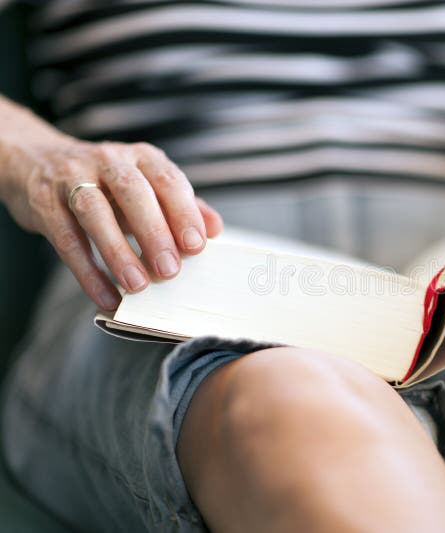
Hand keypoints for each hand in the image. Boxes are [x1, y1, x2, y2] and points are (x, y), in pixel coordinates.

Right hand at [1, 137, 222, 309]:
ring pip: (94, 212)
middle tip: (170, 270)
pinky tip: (106, 295)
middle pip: (133, 192)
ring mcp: (72, 178)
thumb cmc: (105, 182)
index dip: (183, 213)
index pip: (168, 180)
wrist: (34, 161)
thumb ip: (180, 206)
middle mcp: (108, 161)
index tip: (196, 246)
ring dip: (118, 251)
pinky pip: (66, 239)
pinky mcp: (44, 203)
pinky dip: (87, 271)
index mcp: (142, 157)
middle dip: (154, 232)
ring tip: (138, 285)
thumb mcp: (145, 186)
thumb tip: (215, 228)